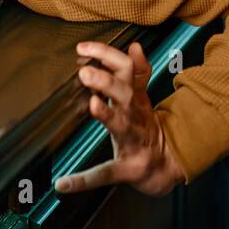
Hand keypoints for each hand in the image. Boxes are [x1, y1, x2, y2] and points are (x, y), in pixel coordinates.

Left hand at [55, 42, 184, 197]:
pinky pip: (104, 173)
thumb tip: (135, 46)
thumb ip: (138, 73)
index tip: (83, 48)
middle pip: (125, 94)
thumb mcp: (143, 99)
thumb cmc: (146, 128)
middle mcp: (135, 117)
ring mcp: (132, 143)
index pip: (126, 70)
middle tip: (85, 72)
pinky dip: (83, 180)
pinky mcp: (126, 169)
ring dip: (106, 114)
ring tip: (91, 105)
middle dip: (108, 82)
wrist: (166, 165)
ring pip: (121, 125)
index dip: (107, 56)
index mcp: (136, 99)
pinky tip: (62, 183)